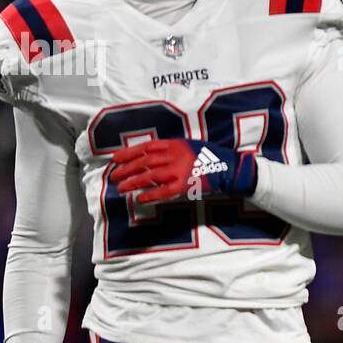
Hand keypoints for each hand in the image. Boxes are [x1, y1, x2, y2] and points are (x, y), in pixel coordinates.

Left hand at [110, 138, 257, 203]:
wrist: (229, 168)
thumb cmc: (210, 156)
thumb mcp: (189, 145)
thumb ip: (171, 148)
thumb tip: (150, 154)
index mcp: (175, 144)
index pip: (145, 147)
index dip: (128, 153)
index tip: (115, 159)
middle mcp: (174, 155)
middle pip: (143, 162)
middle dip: (126, 169)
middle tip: (113, 176)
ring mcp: (179, 170)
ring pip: (149, 176)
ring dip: (133, 182)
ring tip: (121, 188)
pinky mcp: (185, 185)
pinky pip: (163, 191)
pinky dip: (150, 195)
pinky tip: (140, 198)